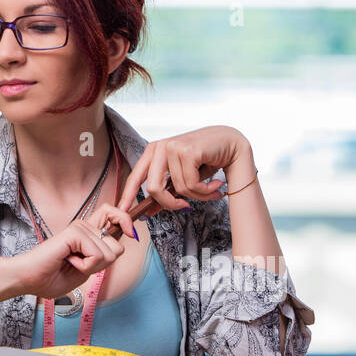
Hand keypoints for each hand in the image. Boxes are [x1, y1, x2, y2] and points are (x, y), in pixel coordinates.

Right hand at [10, 203, 132, 298]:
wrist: (29, 279)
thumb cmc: (51, 277)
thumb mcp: (86, 270)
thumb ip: (101, 258)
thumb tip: (118, 246)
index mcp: (87, 234)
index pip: (113, 214)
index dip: (126, 221)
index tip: (130, 233)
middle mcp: (85, 226)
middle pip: (118, 244)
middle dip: (105, 263)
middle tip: (82, 265)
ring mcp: (80, 227)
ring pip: (109, 252)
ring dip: (92, 267)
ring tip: (70, 263)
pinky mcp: (74, 232)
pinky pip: (97, 253)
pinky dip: (86, 265)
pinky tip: (68, 261)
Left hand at [118, 125, 248, 214]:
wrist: (232, 144)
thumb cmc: (207, 160)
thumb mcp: (182, 177)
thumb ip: (167, 191)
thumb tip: (149, 211)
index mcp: (153, 152)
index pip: (135, 176)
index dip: (127, 196)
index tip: (122, 211)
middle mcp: (160, 147)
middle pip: (153, 189)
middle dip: (169, 204)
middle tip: (185, 206)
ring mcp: (172, 147)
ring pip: (177, 189)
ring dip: (197, 196)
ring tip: (210, 189)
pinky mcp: (187, 151)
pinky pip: (191, 185)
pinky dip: (205, 191)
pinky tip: (216, 184)